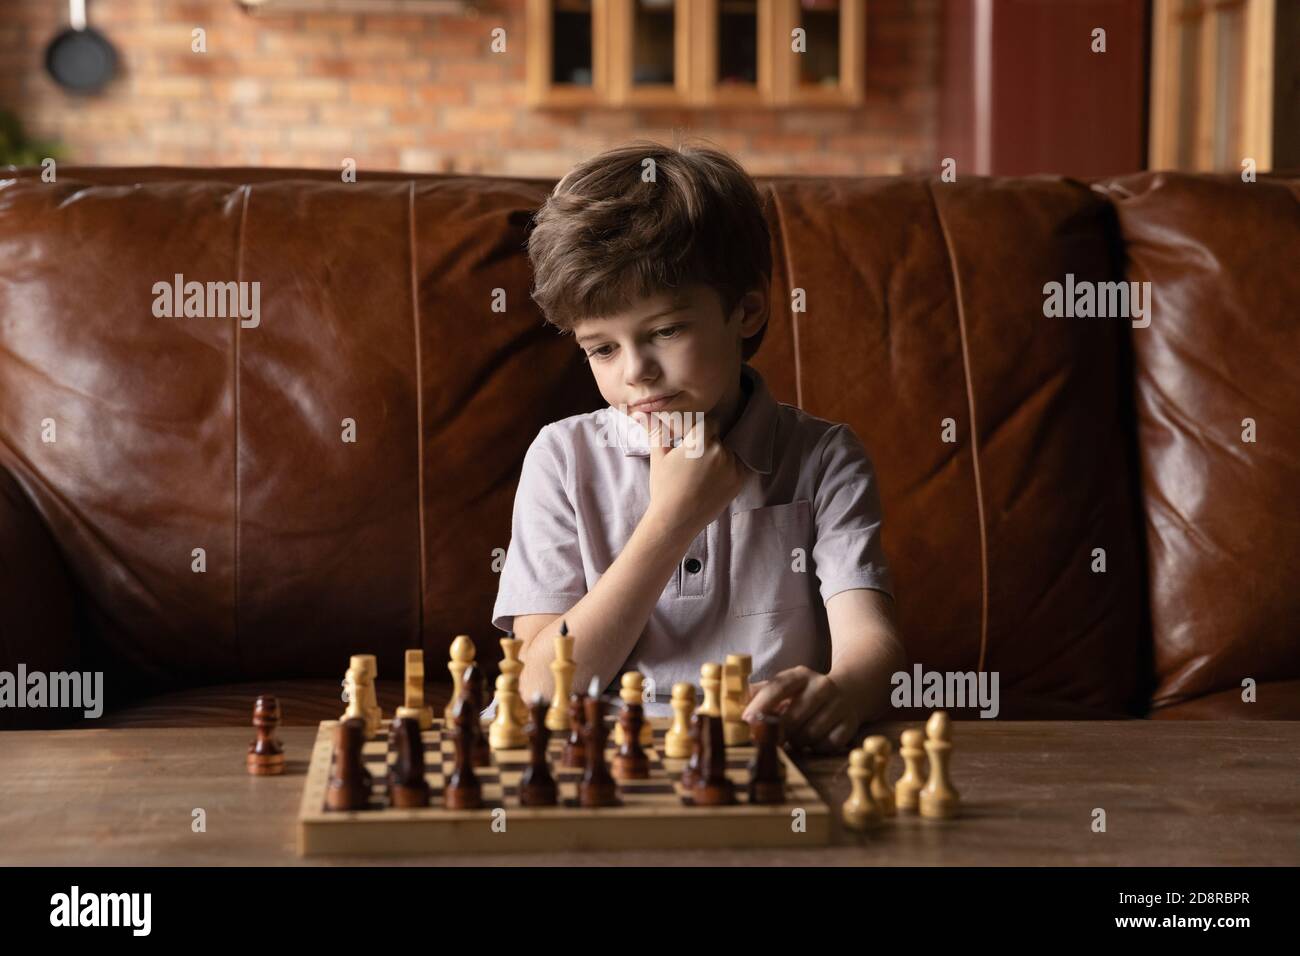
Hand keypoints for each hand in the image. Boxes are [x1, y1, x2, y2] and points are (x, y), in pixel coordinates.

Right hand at [640, 411, 746, 540]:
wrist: (676, 520)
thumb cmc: (664, 487)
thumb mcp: (658, 456)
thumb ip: (657, 430)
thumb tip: (640, 412)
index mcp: (700, 441)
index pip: (709, 421)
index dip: (701, 429)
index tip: (694, 438)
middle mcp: (720, 451)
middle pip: (719, 436)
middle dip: (710, 442)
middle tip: (696, 459)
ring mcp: (732, 467)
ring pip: (730, 450)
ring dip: (721, 455)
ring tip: (704, 471)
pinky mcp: (739, 480)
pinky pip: (739, 465)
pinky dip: (730, 467)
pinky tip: (714, 477)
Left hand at [742, 666, 862, 753]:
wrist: (849, 691)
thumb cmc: (804, 693)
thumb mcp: (783, 686)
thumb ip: (758, 694)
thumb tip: (730, 706)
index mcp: (800, 674)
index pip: (778, 688)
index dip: (761, 706)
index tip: (747, 721)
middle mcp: (822, 686)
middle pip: (793, 718)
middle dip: (778, 733)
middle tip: (769, 740)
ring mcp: (839, 704)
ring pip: (809, 734)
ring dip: (797, 742)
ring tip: (794, 737)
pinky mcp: (850, 723)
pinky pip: (826, 745)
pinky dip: (816, 747)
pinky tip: (813, 740)